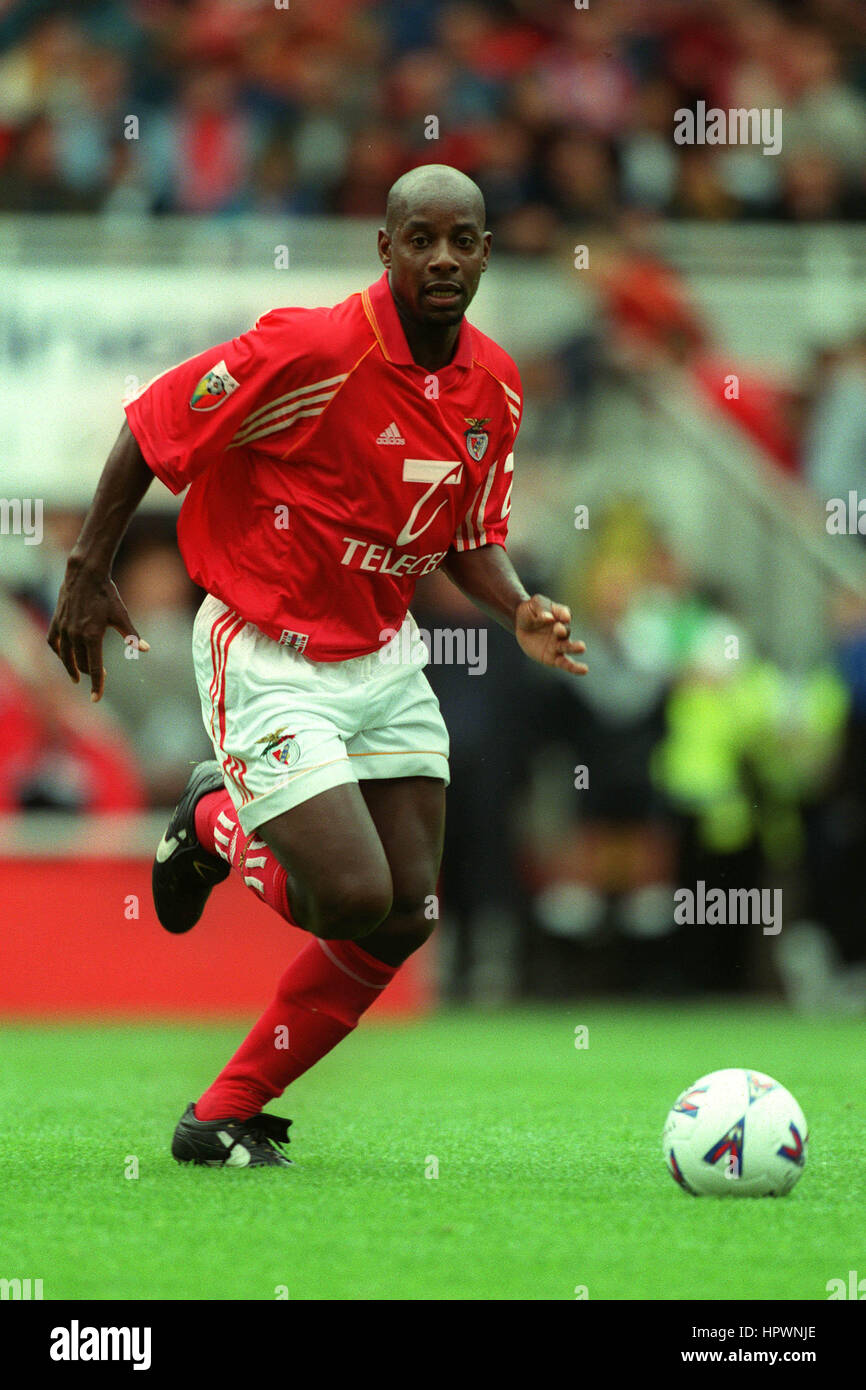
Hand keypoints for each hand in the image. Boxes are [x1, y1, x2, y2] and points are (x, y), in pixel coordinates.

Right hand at [47, 559, 148, 701]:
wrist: (85, 574)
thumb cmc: (106, 594)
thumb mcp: (122, 615)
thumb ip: (131, 635)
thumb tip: (145, 649)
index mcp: (92, 636)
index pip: (94, 669)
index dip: (97, 685)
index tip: (96, 699)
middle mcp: (75, 635)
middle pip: (81, 664)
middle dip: (89, 674)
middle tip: (99, 678)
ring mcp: (63, 629)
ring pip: (65, 656)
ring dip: (72, 668)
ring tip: (77, 677)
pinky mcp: (56, 621)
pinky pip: (53, 642)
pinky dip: (59, 652)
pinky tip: (64, 656)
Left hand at [515, 594, 586, 674]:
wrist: (521, 624)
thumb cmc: (529, 611)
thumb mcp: (533, 605)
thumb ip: (541, 609)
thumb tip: (549, 618)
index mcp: (558, 614)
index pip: (563, 613)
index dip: (563, 614)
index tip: (564, 617)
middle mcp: (561, 629)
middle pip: (565, 630)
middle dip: (563, 631)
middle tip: (559, 629)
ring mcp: (558, 644)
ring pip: (568, 647)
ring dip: (574, 647)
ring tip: (582, 648)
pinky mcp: (554, 657)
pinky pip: (565, 663)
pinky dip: (574, 667)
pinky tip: (584, 670)